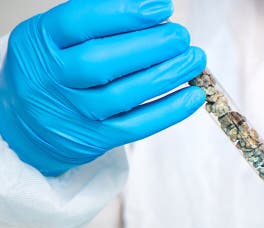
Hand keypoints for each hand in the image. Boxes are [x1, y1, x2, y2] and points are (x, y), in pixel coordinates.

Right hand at [0, 0, 206, 175]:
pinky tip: (194, 96)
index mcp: (42, 41)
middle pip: (102, 61)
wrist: (27, 124)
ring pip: (123, 95)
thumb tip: (152, 8)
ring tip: (195, 59)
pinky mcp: (95, 138)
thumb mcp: (57, 36)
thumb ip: (97, 20)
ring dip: (166, 75)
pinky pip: (136, 126)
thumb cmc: (56, 68)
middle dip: (150, 46)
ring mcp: (75, 111)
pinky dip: (169, 111)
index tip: (162, 8)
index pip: (79, 22)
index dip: (123, 13)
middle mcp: (55, 78)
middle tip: (181, 36)